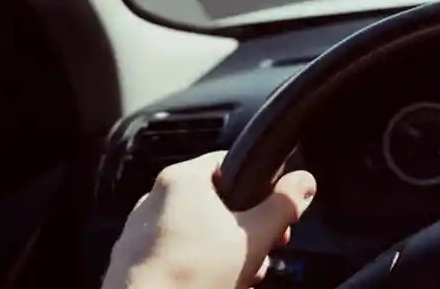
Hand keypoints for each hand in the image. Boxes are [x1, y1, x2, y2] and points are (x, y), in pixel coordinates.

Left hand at [102, 152, 316, 288]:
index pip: (232, 163)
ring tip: (242, 277)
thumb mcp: (254, 237)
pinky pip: (178, 253)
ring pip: (199, 232)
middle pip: (217, 202)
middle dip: (247, 229)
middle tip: (265, 250)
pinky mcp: (134, 261)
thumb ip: (284, 205)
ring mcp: (139, 231)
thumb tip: (305, 181)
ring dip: (227, 252)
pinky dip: (200, 266)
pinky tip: (217, 284)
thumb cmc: (196, 273)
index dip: (263, 186)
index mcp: (182, 179)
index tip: (278, 214)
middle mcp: (154, 198)